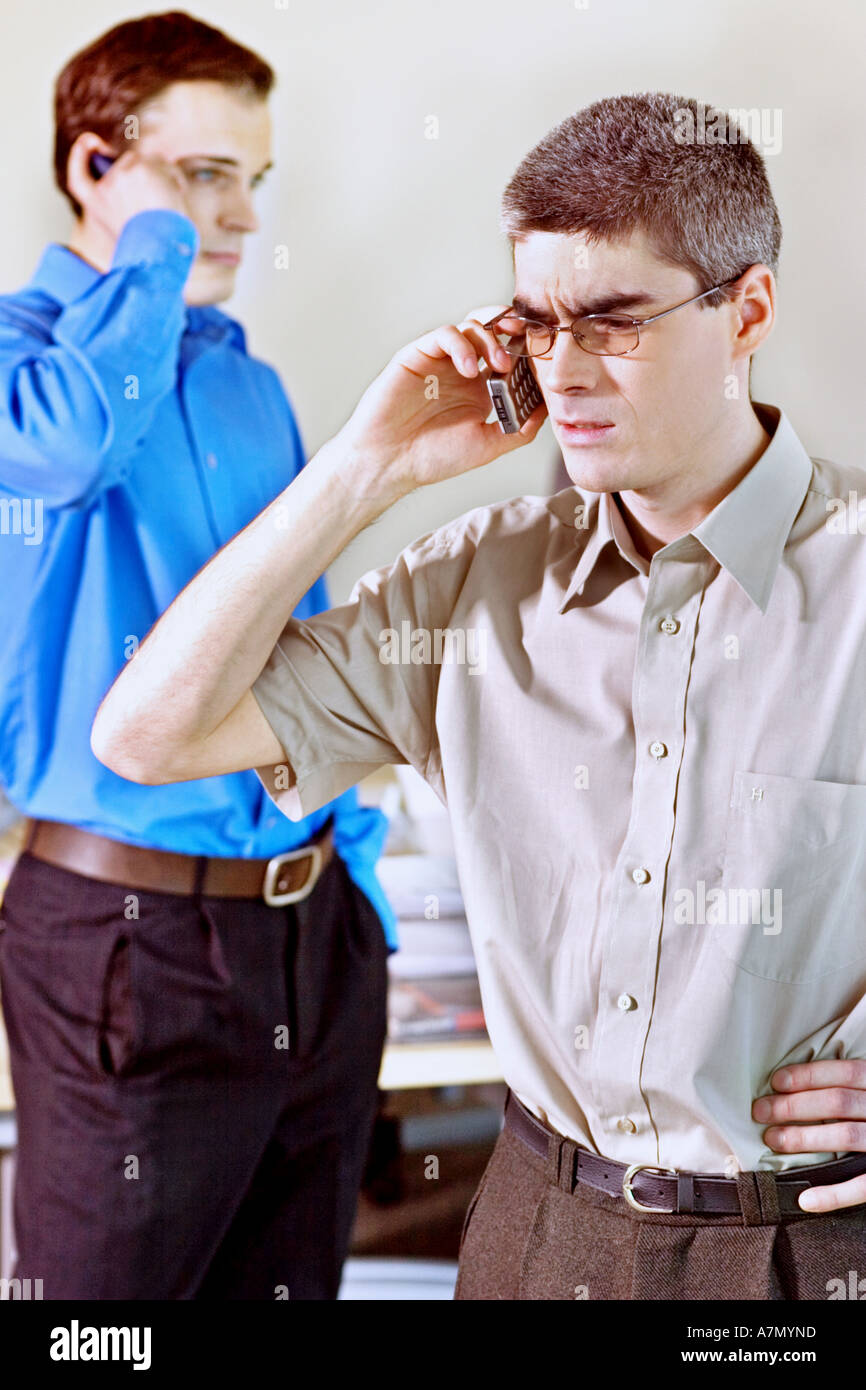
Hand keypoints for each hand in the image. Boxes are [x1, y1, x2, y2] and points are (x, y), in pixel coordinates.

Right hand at [66, 136, 192, 243]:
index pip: (78, 172)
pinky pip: (162, 162)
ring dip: (162, 176)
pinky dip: (174, 176)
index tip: (91, 141)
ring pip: (147, 160)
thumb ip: (124, 200)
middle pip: (128, 163)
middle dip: (146, 173)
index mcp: (94, 203)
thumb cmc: (150, 244)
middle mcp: (105, 186)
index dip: (82, 152)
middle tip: (158, 199)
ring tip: (168, 201)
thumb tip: (138, 171)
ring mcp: (121, 174)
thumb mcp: (127, 225)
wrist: (160, 250)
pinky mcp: (140, 167)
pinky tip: (177, 193)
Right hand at [332, 303, 546, 501]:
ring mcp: (441, 359)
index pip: (513, 354)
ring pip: (472, 326)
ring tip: (499, 365)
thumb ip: (520, 428)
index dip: (530, 349)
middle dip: (515, 330)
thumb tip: (550, 408)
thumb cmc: (433, 457)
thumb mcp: (488, 445)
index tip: (547, 355)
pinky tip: (470, 369)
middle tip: (527, 343)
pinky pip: (445, 334)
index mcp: (483, 387)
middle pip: (495, 330)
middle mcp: (464, 368)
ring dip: (491, 339)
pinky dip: (462, 345)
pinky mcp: (419, 353)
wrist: (390, 462)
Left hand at [752, 1059, 865, 1210]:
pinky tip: (805, 1199)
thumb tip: (796, 1082)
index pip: (845, 1073)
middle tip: (761, 1111)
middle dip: (795, 1105)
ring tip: (773, 1140)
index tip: (775, 1081)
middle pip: (839, 1102)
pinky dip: (834, 1195)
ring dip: (806, 1139)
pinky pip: (864, 1187)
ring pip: (847, 1137)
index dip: (809, 1075)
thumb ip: (854, 1087)